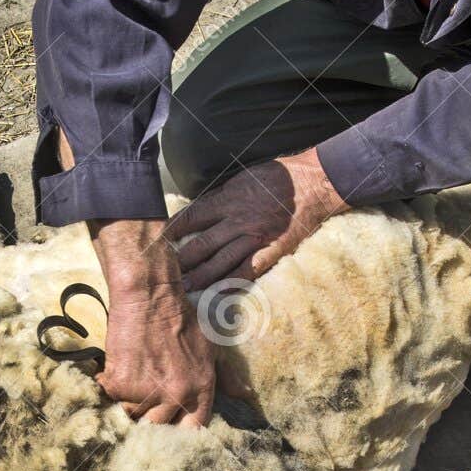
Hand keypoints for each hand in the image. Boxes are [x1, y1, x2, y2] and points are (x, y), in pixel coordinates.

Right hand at [87, 218, 214, 426]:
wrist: (149, 296)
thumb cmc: (182, 318)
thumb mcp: (212, 346)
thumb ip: (228, 375)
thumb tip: (247, 396)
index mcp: (201, 388)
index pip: (192, 430)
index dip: (180, 429)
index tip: (170, 425)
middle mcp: (176, 394)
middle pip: (159, 428)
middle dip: (151, 417)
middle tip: (146, 396)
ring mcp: (147, 391)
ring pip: (134, 415)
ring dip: (130, 401)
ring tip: (135, 375)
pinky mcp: (121, 384)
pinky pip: (114, 400)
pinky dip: (113, 387)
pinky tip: (121, 368)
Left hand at [168, 147, 346, 291]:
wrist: (312, 183)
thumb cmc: (275, 177)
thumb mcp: (241, 178)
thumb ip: (220, 196)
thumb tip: (197, 210)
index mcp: (228, 200)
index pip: (191, 218)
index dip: (173, 232)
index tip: (157, 243)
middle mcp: (237, 221)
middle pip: (201, 245)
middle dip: (180, 261)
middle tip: (162, 274)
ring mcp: (255, 238)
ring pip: (221, 262)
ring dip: (200, 277)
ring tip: (184, 288)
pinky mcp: (272, 251)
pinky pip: (248, 271)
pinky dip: (232, 283)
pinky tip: (218, 293)